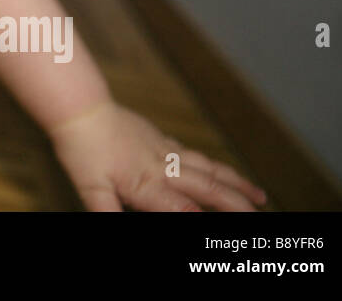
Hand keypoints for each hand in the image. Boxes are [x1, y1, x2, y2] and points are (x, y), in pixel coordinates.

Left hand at [47, 99, 268, 210]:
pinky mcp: (160, 140)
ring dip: (235, 183)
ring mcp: (165, 152)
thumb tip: (115, 230)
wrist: (80, 109)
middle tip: (261, 217)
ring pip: (209, 168)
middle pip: (209, 188)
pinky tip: (220, 171)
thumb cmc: (81, 151)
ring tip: (259, 196)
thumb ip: (108, 215)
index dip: (207, 220)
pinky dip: (214, 166)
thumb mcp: (90, 190)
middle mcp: (163, 168)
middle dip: (237, 205)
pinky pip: (195, 155)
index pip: (183, 209)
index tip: (233, 231)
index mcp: (147, 184)